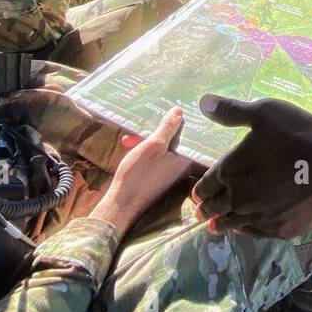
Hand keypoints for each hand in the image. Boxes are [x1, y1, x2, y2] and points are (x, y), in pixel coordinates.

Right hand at [92, 107, 195, 235]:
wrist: (121, 204)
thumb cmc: (138, 174)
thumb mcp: (153, 146)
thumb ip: (168, 128)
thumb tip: (179, 111)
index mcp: (186, 158)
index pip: (189, 133)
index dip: (180, 120)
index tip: (172, 107)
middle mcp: (182, 166)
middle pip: (173, 139)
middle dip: (154, 132)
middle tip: (136, 131)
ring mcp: (171, 172)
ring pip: (162, 147)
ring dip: (145, 141)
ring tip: (128, 140)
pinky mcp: (159, 176)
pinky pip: (156, 157)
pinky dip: (145, 150)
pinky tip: (131, 147)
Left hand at [192, 95, 311, 237]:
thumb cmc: (299, 137)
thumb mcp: (265, 113)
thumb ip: (232, 111)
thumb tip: (203, 102)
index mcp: (231, 170)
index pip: (207, 184)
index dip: (200, 190)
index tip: (195, 195)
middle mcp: (239, 197)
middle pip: (216, 206)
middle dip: (206, 209)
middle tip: (199, 213)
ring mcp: (259, 216)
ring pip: (233, 223)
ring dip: (221, 224)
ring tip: (213, 227)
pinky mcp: (279, 229)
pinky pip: (255, 233)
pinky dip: (245, 231)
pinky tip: (245, 230)